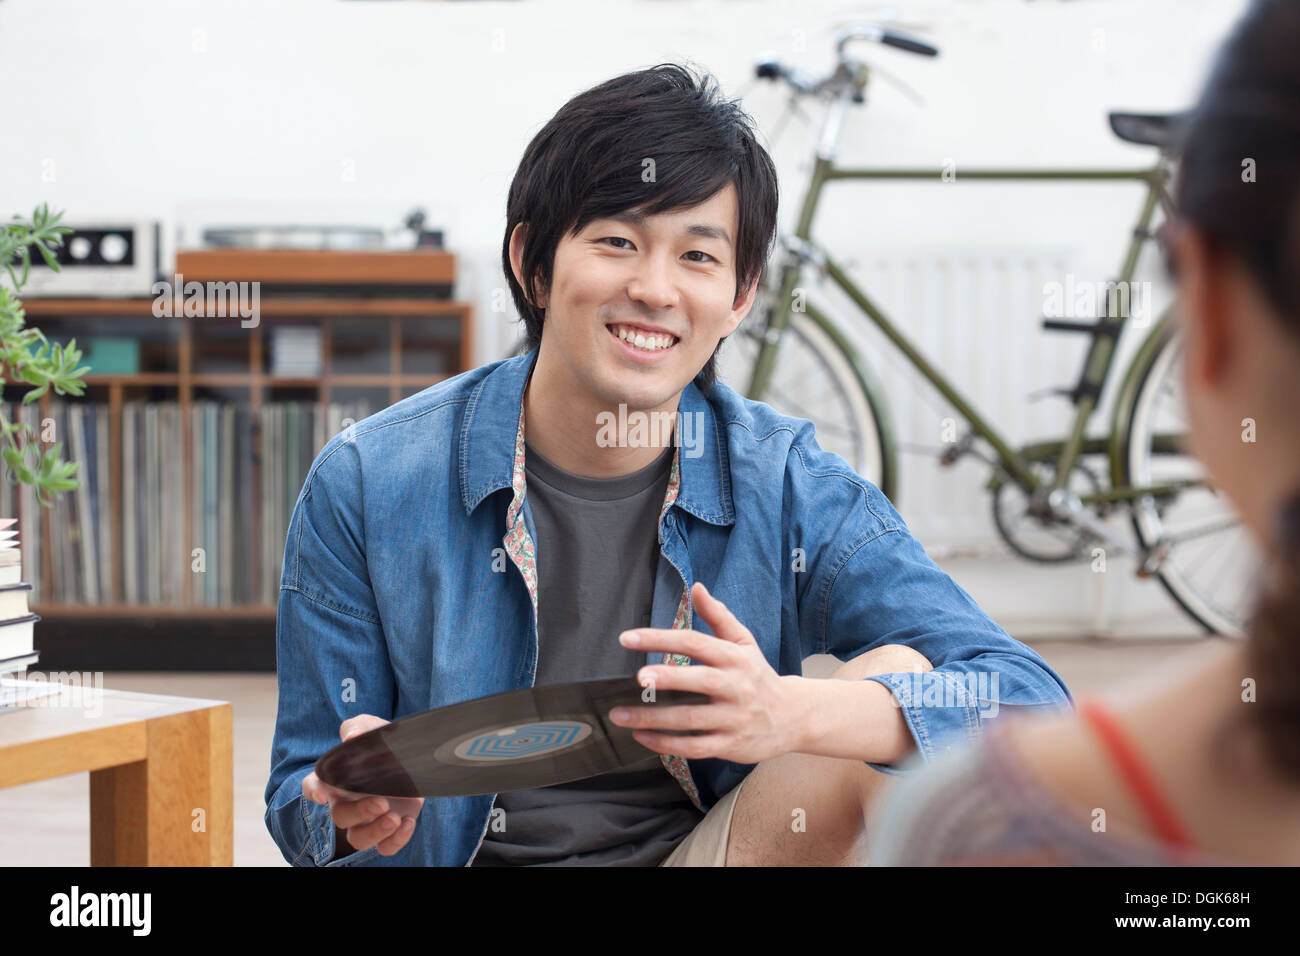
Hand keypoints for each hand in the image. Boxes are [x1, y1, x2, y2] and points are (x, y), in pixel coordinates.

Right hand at [301, 714, 423, 857]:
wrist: (414, 756)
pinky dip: (395, 841)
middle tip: (382, 802)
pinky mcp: (389, 830)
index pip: (314, 786)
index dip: (314, 792)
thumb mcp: (373, 728)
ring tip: (395, 818)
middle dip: (359, 812)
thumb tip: (350, 738)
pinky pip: (385, 847)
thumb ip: (358, 728)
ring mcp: (368, 819)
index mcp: (337, 778)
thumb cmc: (383, 742)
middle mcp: (348, 802)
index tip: (323, 795)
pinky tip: (408, 823)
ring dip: (375, 831)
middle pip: (340, 816)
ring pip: (358, 838)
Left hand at [609, 581, 804, 763]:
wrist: (794, 717)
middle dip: (668, 679)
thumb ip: (718, 616)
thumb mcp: (744, 642)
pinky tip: (642, 737)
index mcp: (734, 658)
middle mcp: (735, 687)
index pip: (695, 642)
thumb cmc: (759, 676)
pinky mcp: (730, 745)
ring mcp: (733, 718)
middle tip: (638, 677)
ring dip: (653, 719)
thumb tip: (697, 587)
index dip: (661, 638)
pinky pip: (695, 747)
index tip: (628, 638)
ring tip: (620, 715)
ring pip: (691, 719)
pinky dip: (667, 744)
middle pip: (698, 680)